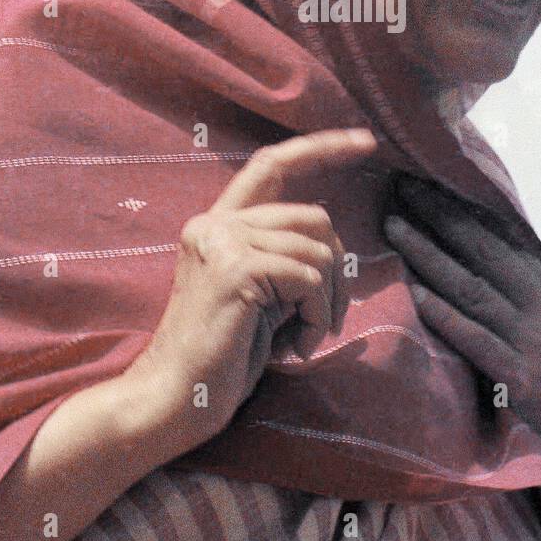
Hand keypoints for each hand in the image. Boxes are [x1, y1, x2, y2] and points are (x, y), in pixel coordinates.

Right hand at [123, 127, 377, 452]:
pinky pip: (312, 280)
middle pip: (315, 217)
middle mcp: (216, 222)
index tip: (366, 141)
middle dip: (338, 272)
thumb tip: (336, 249)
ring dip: (327, 304)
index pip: (273, 164)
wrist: (175, 399)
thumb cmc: (222, 358)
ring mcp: (223, 241)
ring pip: (320, 251)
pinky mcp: (237, 269)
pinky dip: (318, 317)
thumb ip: (285, 259)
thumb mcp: (261, 295)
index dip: (321, 147)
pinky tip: (294, 347)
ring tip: (302, 339)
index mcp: (219, 224)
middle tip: (327, 321)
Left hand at [383, 173, 540, 540]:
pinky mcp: (522, 381)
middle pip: (485, 254)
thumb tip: (502, 280)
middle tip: (405, 187)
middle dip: (442, 217)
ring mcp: (534, 345)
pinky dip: (446, 316)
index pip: (506, 245)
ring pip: (473, 290)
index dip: (467, 213)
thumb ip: (535, 311)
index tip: (433, 186)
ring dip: (429, 255)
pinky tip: (418, 295)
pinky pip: (478, 342)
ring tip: (395, 229)